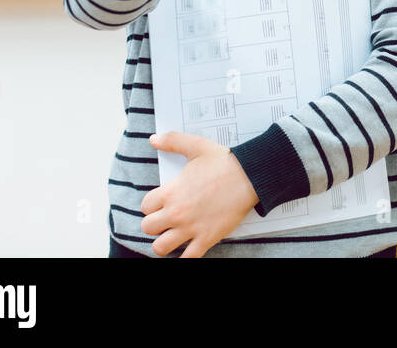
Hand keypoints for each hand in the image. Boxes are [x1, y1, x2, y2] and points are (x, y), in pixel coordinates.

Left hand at [142, 131, 258, 257]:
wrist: (250, 175)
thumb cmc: (224, 161)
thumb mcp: (196, 146)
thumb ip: (173, 141)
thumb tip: (153, 138)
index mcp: (171, 192)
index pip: (145, 207)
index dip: (152, 205)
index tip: (162, 203)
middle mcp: (177, 213)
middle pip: (148, 228)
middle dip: (155, 224)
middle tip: (167, 219)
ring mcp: (191, 228)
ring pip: (160, 248)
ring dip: (164, 243)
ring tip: (173, 236)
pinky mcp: (207, 238)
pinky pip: (187, 258)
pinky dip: (184, 257)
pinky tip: (188, 249)